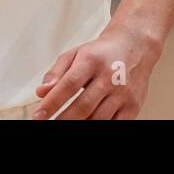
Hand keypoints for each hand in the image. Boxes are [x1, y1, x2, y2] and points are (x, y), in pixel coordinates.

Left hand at [33, 23, 162, 119]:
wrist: (134, 46)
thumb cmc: (101, 53)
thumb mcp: (75, 54)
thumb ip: (56, 73)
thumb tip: (42, 92)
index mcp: (91, 60)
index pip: (68, 85)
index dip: (52, 103)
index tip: (39, 116)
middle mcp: (109, 76)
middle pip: (83, 106)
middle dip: (63, 120)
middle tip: (49, 125)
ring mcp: (123, 92)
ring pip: (98, 119)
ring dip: (80, 126)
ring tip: (66, 124)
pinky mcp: (133, 105)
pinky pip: (115, 124)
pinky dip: (99, 127)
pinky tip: (87, 124)